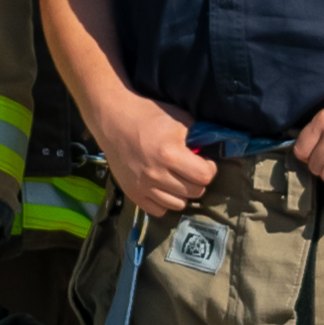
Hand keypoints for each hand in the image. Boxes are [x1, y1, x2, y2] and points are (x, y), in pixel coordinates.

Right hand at [90, 83, 218, 222]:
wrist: (112, 118)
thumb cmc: (148, 114)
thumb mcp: (179, 119)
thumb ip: (198, 137)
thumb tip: (211, 152)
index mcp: (170, 154)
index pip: (205, 176)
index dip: (209, 168)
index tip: (204, 161)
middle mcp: (156, 174)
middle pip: (194, 193)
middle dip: (198, 180)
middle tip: (191, 169)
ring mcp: (143, 186)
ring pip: (178, 204)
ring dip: (182, 192)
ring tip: (177, 179)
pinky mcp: (132, 193)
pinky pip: (158, 210)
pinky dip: (164, 201)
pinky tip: (163, 187)